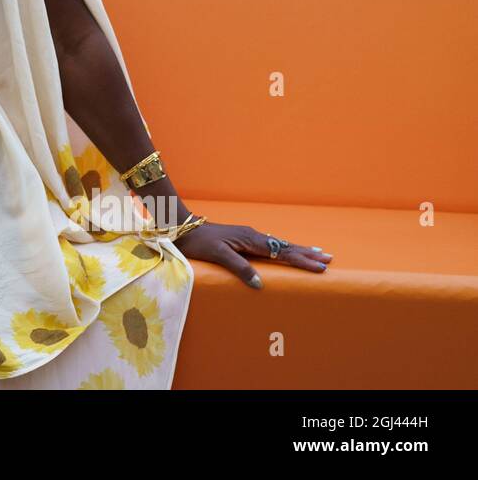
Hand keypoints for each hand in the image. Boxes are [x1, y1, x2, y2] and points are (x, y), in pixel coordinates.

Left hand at [173, 221, 331, 287]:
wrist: (183, 228)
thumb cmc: (199, 242)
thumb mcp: (218, 255)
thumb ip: (240, 268)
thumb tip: (260, 284)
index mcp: (251, 240)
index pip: (282, 252)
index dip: (301, 260)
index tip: (320, 266)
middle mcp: (253, 236)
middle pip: (285, 246)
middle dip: (307, 253)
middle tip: (328, 258)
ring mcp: (249, 236)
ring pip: (279, 244)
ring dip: (298, 249)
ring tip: (316, 253)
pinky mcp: (243, 239)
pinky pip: (270, 244)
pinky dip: (284, 248)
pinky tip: (287, 250)